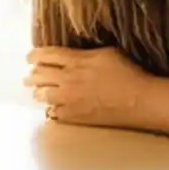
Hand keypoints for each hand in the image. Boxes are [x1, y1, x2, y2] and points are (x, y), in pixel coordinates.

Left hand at [24, 47, 150, 126]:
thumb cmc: (128, 74)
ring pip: (41, 95)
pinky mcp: (73, 116)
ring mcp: (68, 99)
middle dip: (32, 75)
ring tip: (37, 92)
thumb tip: (72, 54)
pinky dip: (51, 109)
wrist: (139, 101)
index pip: (45, 55)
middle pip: (39, 75)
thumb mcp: (107, 53)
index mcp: (75, 61)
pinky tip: (53, 108)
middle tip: (29, 76)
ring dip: (38, 91)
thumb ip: (84, 53)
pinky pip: (52, 113)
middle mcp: (67, 79)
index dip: (34, 56)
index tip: (29, 58)